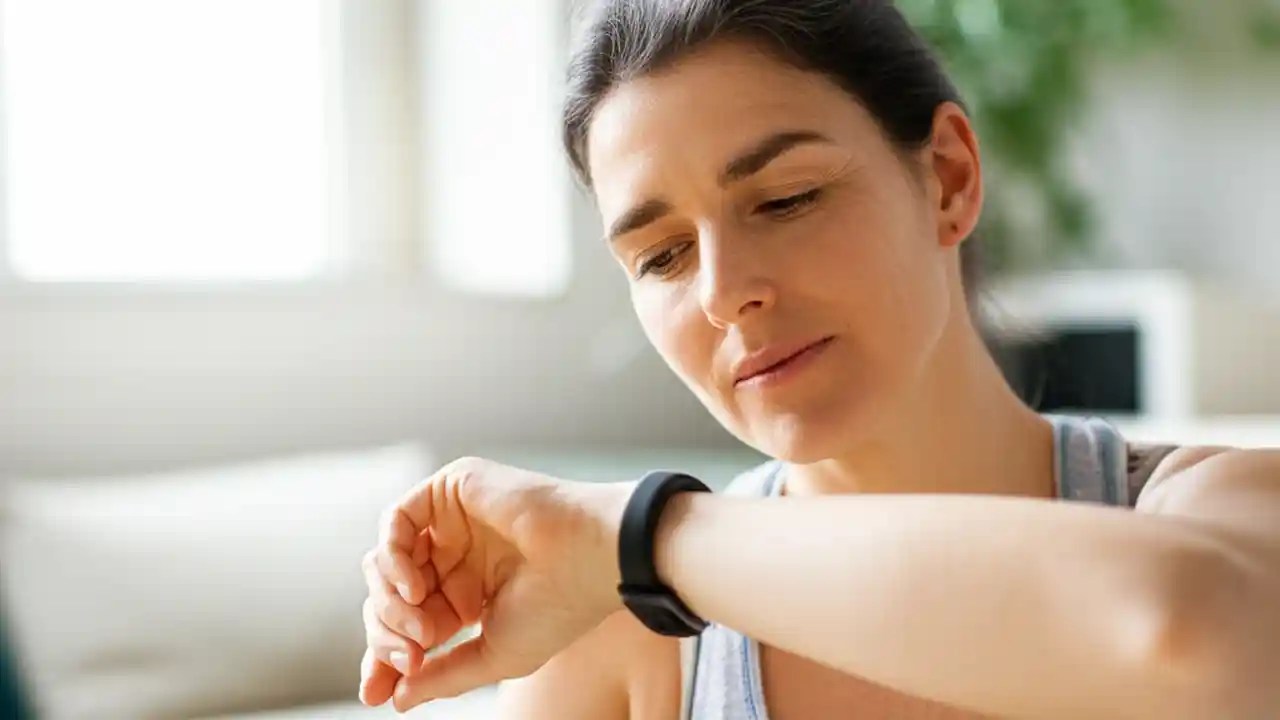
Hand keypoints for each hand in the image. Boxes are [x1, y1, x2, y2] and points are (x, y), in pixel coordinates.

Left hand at [358, 457, 631, 711]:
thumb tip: (394, 699)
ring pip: (386, 560)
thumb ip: (442, 675)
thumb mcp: (492, 656)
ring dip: (392, 601)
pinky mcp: (452, 488)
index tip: (375, 693)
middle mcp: (457, 557)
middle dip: (388, 633)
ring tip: (424, 627)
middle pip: (390, 595)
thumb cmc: (556, 608)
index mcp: (469, 595)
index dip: (385, 657)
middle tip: (409, 658)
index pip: (408, 624)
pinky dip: (393, 558)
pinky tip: (415, 587)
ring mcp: (452, 522)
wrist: (589, 559)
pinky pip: (397, 522)